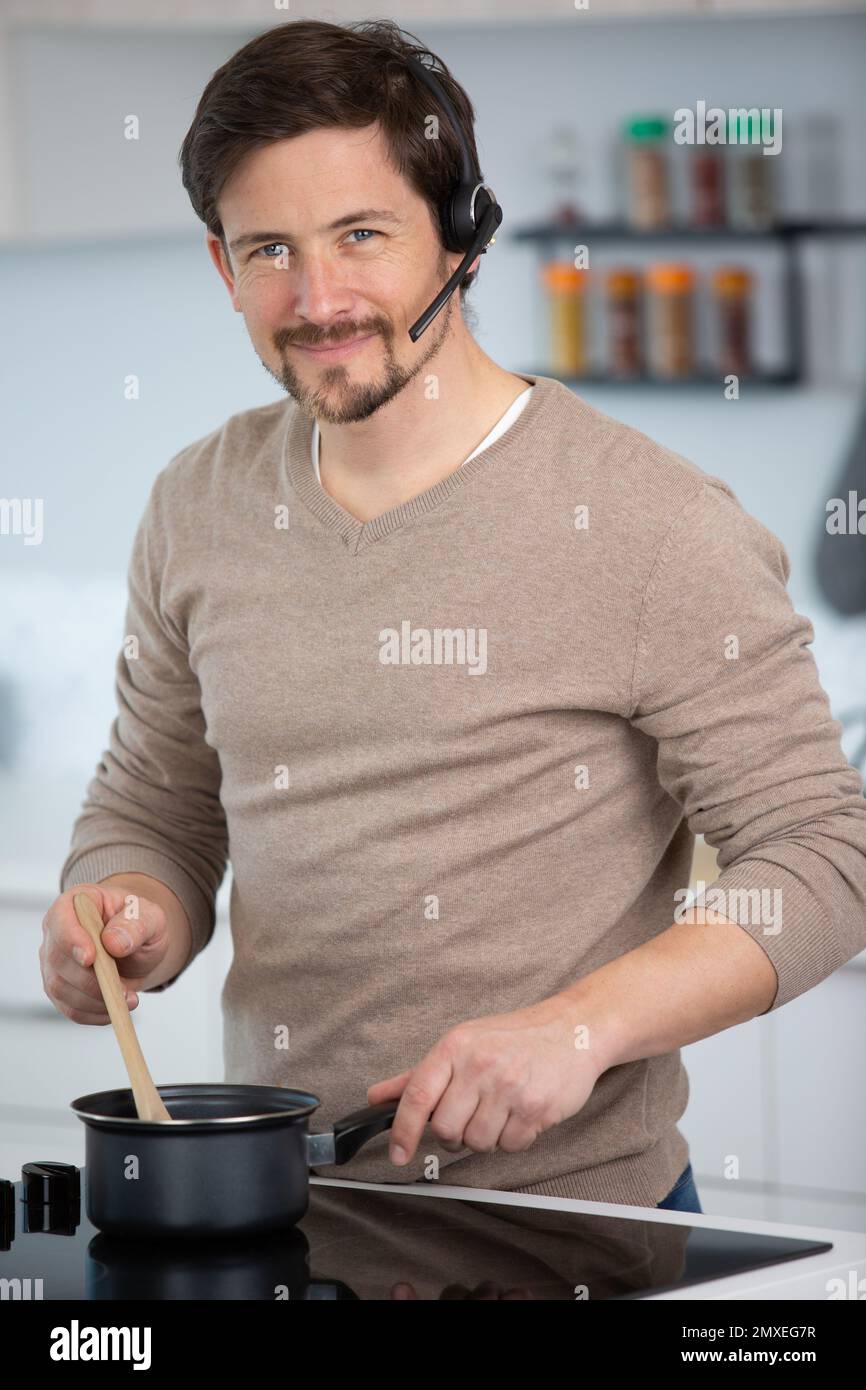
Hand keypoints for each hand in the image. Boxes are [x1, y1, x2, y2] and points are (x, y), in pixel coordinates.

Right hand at [40, 883, 169, 1024]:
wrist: (138, 946)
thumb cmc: (140, 924)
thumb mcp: (150, 917)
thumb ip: (136, 925)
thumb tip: (114, 942)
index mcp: (76, 903)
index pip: (61, 920)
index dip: (71, 940)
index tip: (90, 959)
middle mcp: (56, 932)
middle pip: (57, 959)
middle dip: (90, 980)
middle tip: (124, 990)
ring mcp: (54, 962)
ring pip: (60, 988)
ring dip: (95, 1000)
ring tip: (129, 999)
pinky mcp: (60, 989)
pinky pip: (70, 1009)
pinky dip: (94, 1014)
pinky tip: (117, 1007)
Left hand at [366, 995, 605, 1168]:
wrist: (574, 1030)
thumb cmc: (514, 1038)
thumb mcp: (463, 1044)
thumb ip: (418, 1075)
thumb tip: (378, 1097)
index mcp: (455, 1047)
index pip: (417, 1096)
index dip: (402, 1131)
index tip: (398, 1154)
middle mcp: (480, 1066)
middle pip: (447, 1130)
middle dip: (454, 1136)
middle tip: (468, 1120)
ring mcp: (510, 1088)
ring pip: (478, 1143)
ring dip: (485, 1137)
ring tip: (499, 1111)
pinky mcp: (537, 1108)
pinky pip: (511, 1146)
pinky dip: (513, 1138)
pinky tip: (521, 1113)